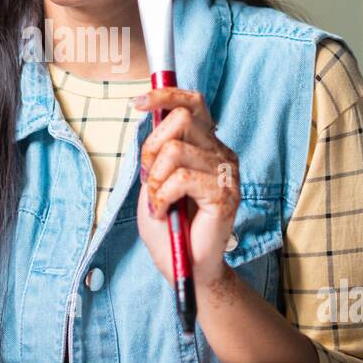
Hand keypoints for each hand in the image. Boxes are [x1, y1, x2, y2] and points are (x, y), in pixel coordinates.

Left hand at [135, 88, 239, 288]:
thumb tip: (152, 112)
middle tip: (150, 177)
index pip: (193, 103)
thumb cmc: (169, 225)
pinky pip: (181, 178)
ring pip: (175, 150)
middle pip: (180, 119)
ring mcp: (226, 173)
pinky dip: (162, 197)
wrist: (184, 266)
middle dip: (152, 147)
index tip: (137, 103)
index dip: (165, 96)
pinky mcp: (224, 194)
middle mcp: (221, 154)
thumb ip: (158, 148)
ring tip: (159, 203)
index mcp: (207, 146)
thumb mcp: (154, 178)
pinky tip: (164, 213)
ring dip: (156, 180)